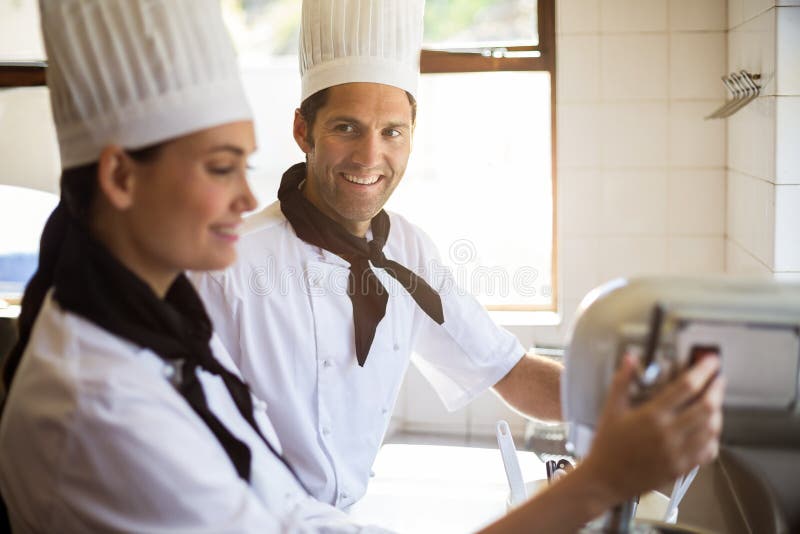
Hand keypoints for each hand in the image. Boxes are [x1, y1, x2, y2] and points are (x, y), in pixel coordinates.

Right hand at [579, 353, 724, 504]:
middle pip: (706, 407)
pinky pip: (708, 451)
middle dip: (717, 389)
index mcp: (651, 416)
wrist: (605, 479)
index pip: (686, 387)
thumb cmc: (607, 444)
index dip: (702, 371)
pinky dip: (714, 437)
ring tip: (714, 401)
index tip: (710, 361)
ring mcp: (678, 453)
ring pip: (712, 429)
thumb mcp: (611, 409)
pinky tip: (709, 429)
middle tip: (718, 379)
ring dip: (718, 411)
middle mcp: (668, 434)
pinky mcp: (682, 468)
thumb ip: (622, 381)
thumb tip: (631, 358)